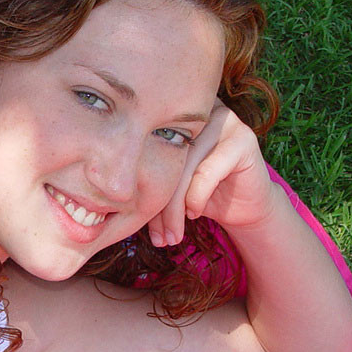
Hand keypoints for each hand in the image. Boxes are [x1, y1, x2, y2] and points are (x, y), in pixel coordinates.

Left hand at [148, 100, 275, 245]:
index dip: (138, 190)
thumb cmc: (200, 195)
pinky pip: (207, 172)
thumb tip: (105, 199)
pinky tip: (195, 214)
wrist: (246, 205)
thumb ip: (143, 180)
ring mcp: (223, 122)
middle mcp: (198, 113)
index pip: (146, 150)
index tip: (134, 222)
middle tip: (157, 238)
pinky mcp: (242, 140)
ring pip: (184, 169)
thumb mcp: (165, 187)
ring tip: (172, 236)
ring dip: (174, 209)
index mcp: (172, 116)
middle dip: (157, 205)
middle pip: (165, 160)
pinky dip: (196, 198)